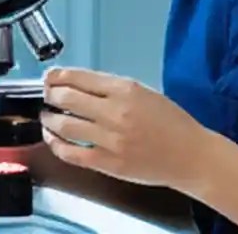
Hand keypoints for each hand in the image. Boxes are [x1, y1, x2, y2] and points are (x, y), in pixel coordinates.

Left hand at [39, 67, 208, 189]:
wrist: (191, 156)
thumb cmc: (172, 124)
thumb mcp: (145, 92)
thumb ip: (112, 88)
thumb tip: (80, 84)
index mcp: (126, 90)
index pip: (80, 77)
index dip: (58, 75)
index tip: (50, 76)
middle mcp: (115, 113)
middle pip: (67, 98)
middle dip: (50, 94)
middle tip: (47, 94)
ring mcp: (110, 139)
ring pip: (64, 124)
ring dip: (49, 118)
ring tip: (47, 115)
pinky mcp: (108, 163)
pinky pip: (71, 152)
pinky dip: (56, 143)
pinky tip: (52, 138)